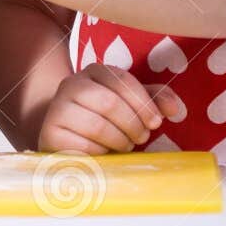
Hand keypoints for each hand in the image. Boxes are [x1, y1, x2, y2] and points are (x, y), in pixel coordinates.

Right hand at [38, 63, 185, 154]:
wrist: (64, 136)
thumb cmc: (104, 119)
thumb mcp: (129, 104)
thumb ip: (153, 100)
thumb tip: (175, 108)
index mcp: (94, 71)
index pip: (122, 80)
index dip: (143, 102)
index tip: (157, 122)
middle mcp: (71, 84)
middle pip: (109, 102)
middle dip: (132, 124)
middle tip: (142, 138)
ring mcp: (57, 109)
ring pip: (97, 125)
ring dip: (119, 140)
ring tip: (126, 146)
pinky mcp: (50, 134)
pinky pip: (83, 146)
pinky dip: (101, 154)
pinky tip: (105, 154)